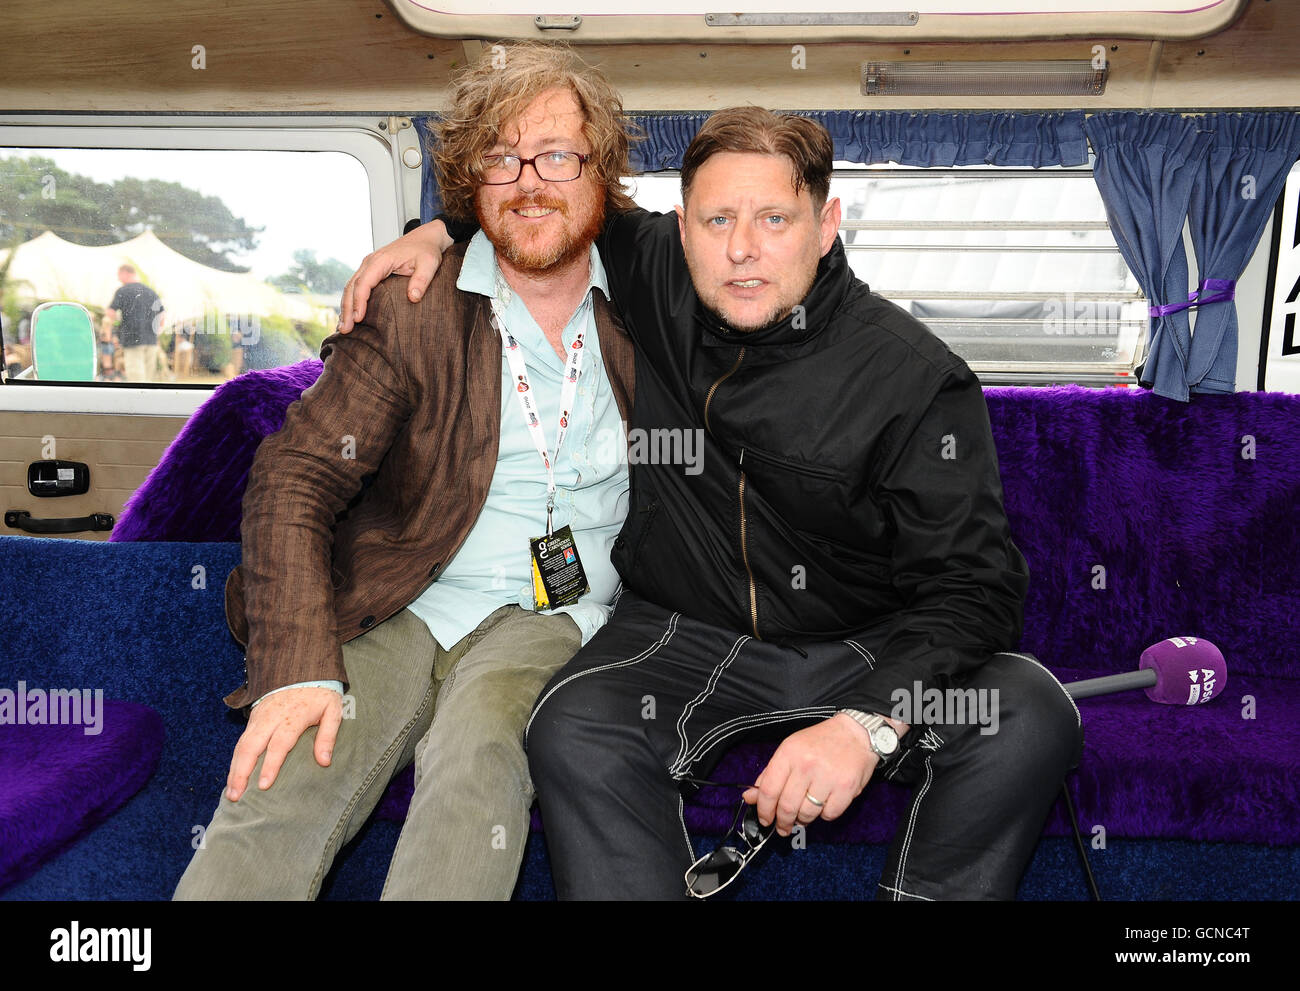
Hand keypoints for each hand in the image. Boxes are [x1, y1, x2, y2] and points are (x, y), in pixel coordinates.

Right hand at [225, 686, 342, 801]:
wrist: (301, 667)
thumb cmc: (320, 693)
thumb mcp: (332, 710)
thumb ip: (328, 736)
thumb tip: (324, 762)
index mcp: (292, 718)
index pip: (278, 745)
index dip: (270, 766)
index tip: (263, 785)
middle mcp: (271, 719)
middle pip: (251, 747)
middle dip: (241, 773)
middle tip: (236, 796)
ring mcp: (259, 718)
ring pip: (241, 746)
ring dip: (234, 770)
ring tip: (231, 792)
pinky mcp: (253, 719)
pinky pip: (241, 742)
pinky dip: (235, 760)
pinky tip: (233, 776)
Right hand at [338, 219, 452, 331]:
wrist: (426, 238)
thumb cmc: (427, 250)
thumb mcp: (429, 264)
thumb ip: (421, 280)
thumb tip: (413, 298)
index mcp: (381, 260)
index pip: (364, 282)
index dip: (359, 301)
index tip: (358, 319)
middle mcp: (370, 262)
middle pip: (352, 287)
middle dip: (347, 309)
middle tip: (345, 329)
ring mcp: (368, 266)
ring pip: (351, 287)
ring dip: (346, 307)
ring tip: (343, 327)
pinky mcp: (371, 271)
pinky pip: (356, 286)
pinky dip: (351, 301)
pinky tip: (350, 316)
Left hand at [743, 713, 908, 834]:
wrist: (856, 733)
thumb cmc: (820, 742)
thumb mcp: (790, 750)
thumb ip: (770, 774)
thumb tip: (750, 797)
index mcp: (788, 754)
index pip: (768, 790)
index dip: (763, 810)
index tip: (765, 819)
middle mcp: (806, 765)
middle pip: (786, 806)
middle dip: (782, 822)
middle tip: (783, 827)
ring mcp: (827, 777)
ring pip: (807, 814)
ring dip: (803, 820)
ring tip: (803, 816)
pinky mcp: (846, 788)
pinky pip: (829, 815)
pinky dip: (825, 815)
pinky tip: (824, 805)